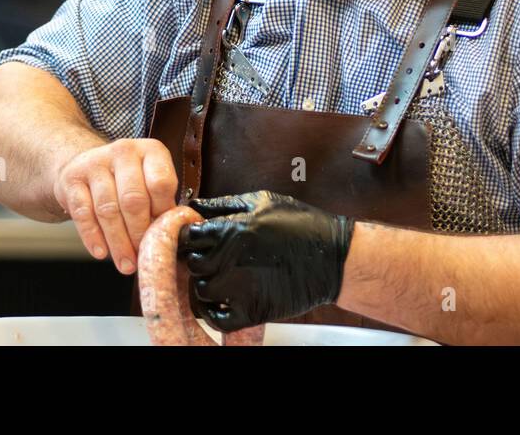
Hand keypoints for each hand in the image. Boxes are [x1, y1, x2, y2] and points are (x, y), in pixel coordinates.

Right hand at [53, 139, 178, 274]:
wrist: (85, 165)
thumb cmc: (126, 180)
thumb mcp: (149, 181)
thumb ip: (161, 204)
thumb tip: (174, 236)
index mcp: (151, 151)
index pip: (161, 183)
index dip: (163, 214)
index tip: (162, 236)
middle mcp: (123, 151)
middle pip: (133, 200)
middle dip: (139, 234)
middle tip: (142, 256)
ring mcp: (95, 163)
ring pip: (108, 210)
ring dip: (118, 242)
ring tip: (125, 263)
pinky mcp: (72, 178)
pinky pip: (83, 213)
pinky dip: (93, 237)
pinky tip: (101, 253)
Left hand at [177, 191, 354, 331]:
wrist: (333, 257)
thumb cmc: (301, 224)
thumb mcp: (262, 201)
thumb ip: (224, 204)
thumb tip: (194, 205)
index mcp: (231, 229)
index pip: (186, 236)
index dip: (187, 237)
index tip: (195, 239)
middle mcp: (231, 259)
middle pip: (191, 264)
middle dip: (197, 260)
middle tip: (210, 259)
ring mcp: (239, 288)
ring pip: (200, 291)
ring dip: (207, 285)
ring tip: (223, 278)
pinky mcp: (251, 311)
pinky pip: (216, 319)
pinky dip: (215, 313)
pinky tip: (224, 302)